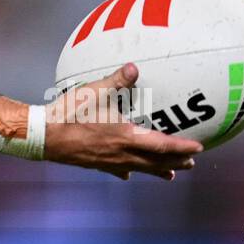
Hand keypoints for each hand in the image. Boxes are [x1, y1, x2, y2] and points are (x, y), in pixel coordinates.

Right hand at [43, 62, 203, 180]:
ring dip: (158, 171)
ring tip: (170, 176)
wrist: (45, 135)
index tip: (199, 148)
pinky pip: (118, 170)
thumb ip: (116, 80)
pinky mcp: (95, 163)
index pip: (162, 145)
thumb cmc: (69, 113)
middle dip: (176, 163)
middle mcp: (121, 153)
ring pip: (140, 169)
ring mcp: (108, 161)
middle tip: (191, 163)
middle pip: (156, 162)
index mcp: (126, 136)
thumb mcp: (94, 92)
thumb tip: (134, 67)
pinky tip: (128, 173)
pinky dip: (129, 170)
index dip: (182, 147)